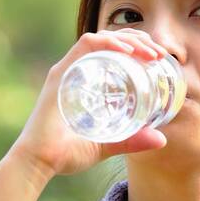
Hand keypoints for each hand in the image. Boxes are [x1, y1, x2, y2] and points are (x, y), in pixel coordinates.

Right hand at [8, 28, 173, 179]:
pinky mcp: (61, 72)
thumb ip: (132, 141)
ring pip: (102, 38)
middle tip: (160, 54)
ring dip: (130, 40)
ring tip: (151, 52)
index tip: (158, 59)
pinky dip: (110, 42)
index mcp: (86, 81)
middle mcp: (76, 71)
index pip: (113, 52)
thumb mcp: (107, 145)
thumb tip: (161, 140)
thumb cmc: (66, 154)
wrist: (38, 162)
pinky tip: (129, 50)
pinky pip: (87, 44)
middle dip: (139, 41)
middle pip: (110, 41)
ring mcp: (68, 69)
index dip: (137, 49)